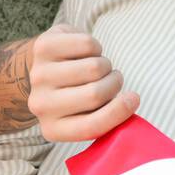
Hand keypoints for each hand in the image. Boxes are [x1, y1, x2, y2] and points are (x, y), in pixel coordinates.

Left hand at [27, 23, 138, 141]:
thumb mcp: (86, 116)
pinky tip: (84, 53)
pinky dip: (95, 47)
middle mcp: (41, 106)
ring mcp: (39, 76)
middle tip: (113, 80)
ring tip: (97, 68)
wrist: (44, 69)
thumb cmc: (75, 96)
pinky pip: (87, 44)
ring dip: (105, 64)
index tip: (134, 98)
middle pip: (95, 94)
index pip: (91, 127)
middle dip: (115, 83)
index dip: (119, 112)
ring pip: (94, 67)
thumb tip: (129, 104)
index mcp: (53, 130)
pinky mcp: (43, 48)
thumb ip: (107, 118)